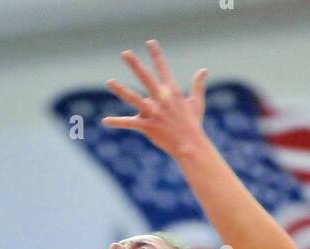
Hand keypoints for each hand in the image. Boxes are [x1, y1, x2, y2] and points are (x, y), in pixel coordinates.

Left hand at [102, 39, 207, 157]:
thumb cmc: (193, 125)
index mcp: (173, 92)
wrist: (191, 146)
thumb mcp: (197, 103)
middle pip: (146, 78)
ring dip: (121, 90)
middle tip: (125, 53)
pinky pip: (130, 123)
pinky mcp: (148, 127)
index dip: (156, 55)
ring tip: (109, 81)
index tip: (149, 42)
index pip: (163, 69)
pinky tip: (105, 121)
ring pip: (134, 98)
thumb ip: (198, 85)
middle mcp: (163, 100)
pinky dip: (117, 122)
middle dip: (135, 65)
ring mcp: (155, 113)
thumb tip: (204, 70)